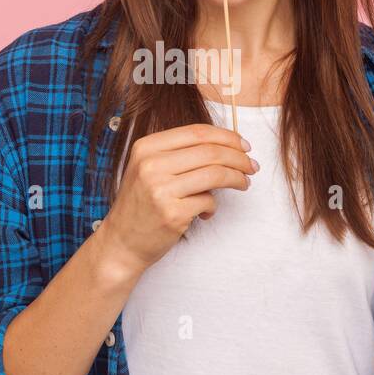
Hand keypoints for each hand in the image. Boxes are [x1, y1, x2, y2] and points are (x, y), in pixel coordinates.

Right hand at [96, 122, 257, 281]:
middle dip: (239, 158)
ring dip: (237, 179)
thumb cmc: (141, 204)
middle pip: (210, 152)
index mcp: (146, 147)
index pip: (197, 132)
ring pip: (215, 174)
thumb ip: (179, 153)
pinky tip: (206, 213)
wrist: (121, 242)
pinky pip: (209, 202)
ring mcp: (161, 190)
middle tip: (252, 166)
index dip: (227, 137)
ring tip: (244, 184)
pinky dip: (214, 207)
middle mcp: (151, 165)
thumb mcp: (148, 168)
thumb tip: (227, 145)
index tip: (244, 145)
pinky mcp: (172, 214)